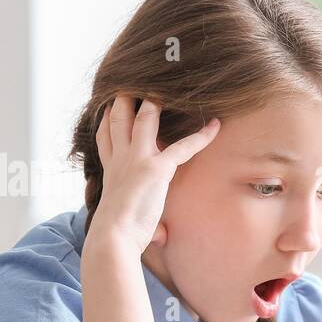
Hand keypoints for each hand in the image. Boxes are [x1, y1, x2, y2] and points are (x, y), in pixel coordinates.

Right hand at [88, 94, 220, 253]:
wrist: (112, 236)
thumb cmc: (120, 235)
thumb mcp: (128, 220)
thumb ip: (148, 223)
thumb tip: (161, 238)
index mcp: (110, 171)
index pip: (105, 139)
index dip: (106, 120)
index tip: (108, 107)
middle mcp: (120, 160)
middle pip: (118, 121)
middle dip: (124, 100)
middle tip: (130, 83)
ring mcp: (136, 159)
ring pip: (144, 120)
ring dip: (155, 102)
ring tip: (166, 88)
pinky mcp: (156, 167)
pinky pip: (184, 147)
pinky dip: (202, 137)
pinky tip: (215, 126)